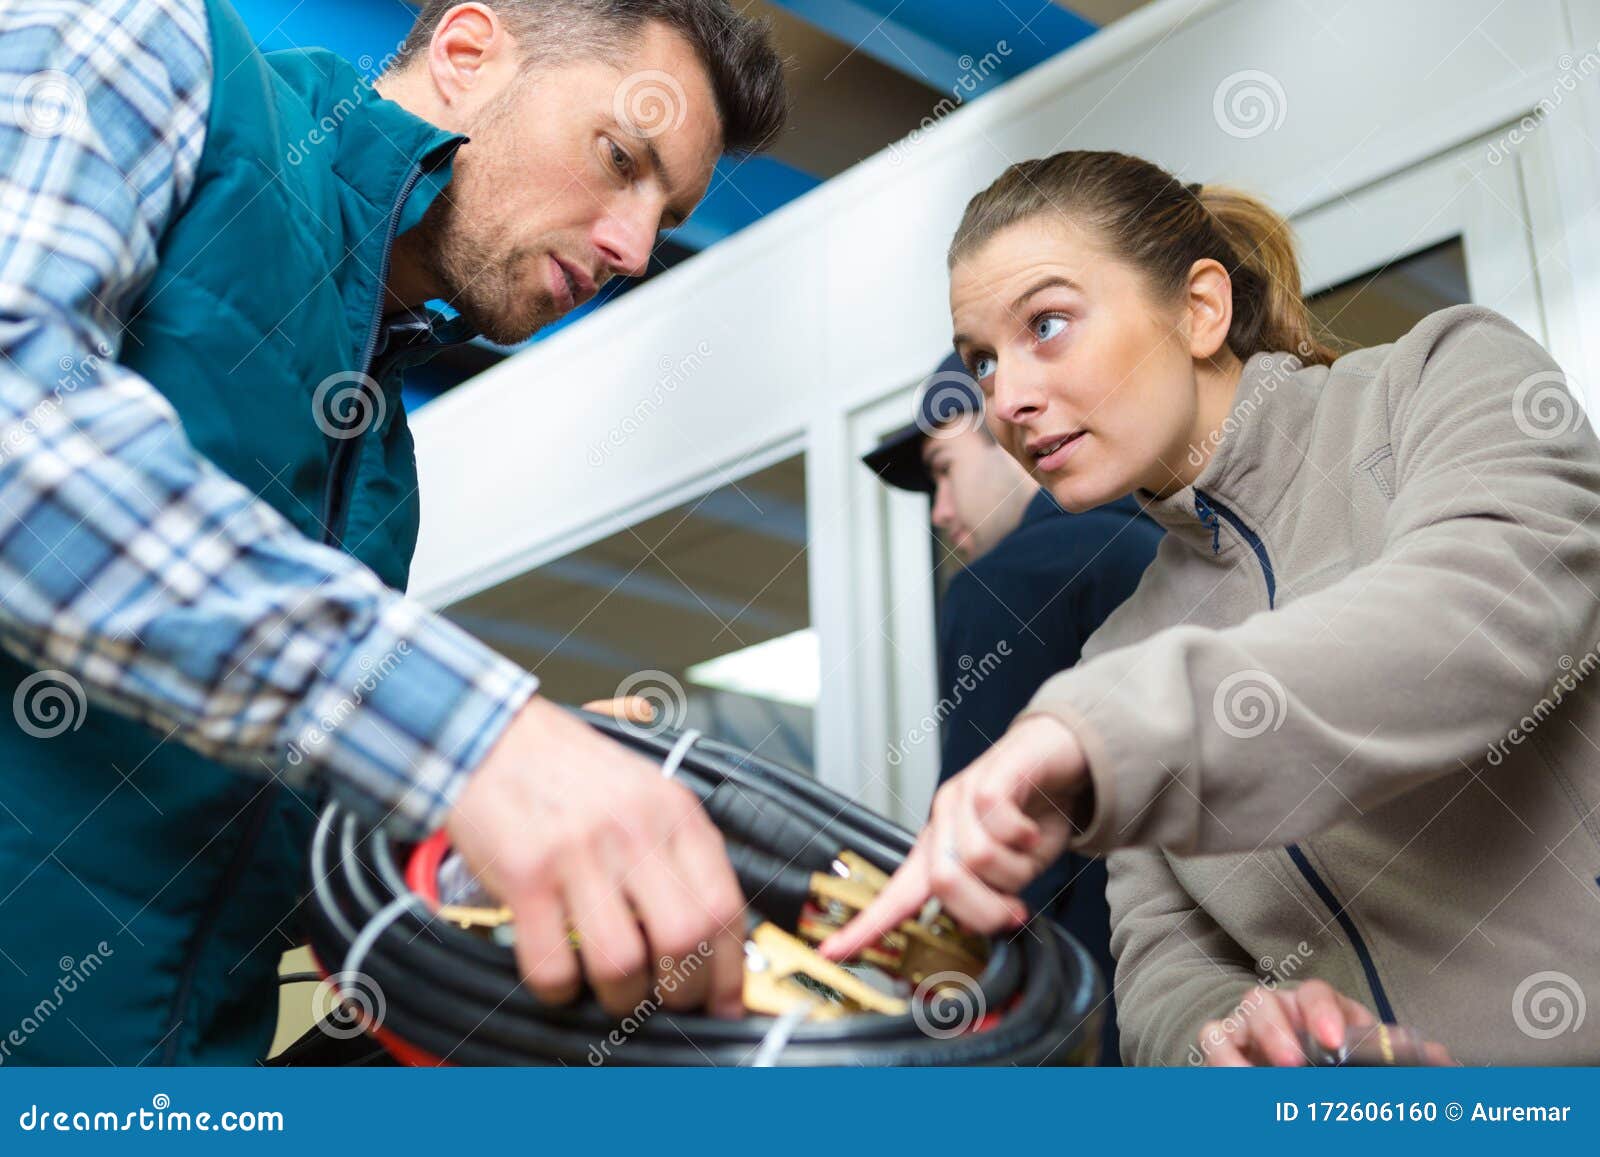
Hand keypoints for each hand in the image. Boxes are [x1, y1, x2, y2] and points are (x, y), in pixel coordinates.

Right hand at [445, 695, 745, 1018]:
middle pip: (684, 941)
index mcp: (674, 812)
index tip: (725, 1003)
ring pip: (622, 964)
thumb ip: (678, 853)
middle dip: (680, 993)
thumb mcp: (645, 792)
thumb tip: (710, 934)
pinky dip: (560, 989)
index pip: (725, 906)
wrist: (490, 735)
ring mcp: (578, 855)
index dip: (730, 971)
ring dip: (620, 997)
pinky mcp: (526, 877)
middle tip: (664, 1000)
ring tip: (610, 987)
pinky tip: (562, 973)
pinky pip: (552, 965)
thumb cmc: (568, 768)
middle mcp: (634, 832)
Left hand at [820, 713, 1089, 959]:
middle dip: (986, 908)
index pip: (897, 895)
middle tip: (1015, 909)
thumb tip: (994, 923)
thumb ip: (992, 893)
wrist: (1061, 756)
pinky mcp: (991, 774)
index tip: (834, 952)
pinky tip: (1032, 829)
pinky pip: (998, 818)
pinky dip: (1024, 835)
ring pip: (977, 855)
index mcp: (938, 849)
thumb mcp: (1011, 867)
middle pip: (942, 881)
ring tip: (1027, 856)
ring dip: (1016, 870)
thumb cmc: (1034, 814)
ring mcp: (962, 795)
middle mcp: (942, 821)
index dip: (866, 925)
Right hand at [1196, 979, 1451, 1065]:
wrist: (1301, 1074)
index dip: (1322, 1013)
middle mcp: (1278, 1013)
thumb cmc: (1343, 1062)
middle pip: (1264, 1002)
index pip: (1316, 995)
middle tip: (1294, 1066)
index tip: (1334, 1041)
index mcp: (1319, 1010)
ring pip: (1233, 1021)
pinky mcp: (1224, 1048)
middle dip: (1275, 1033)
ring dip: (1243, 1049)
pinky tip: (1240, 1081)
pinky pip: (1212, 1041)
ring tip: (1257, 1080)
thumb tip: (1439, 1058)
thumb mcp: (1372, 1059)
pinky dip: (1221, 1059)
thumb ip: (1402, 1060)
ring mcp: (1247, 1029)